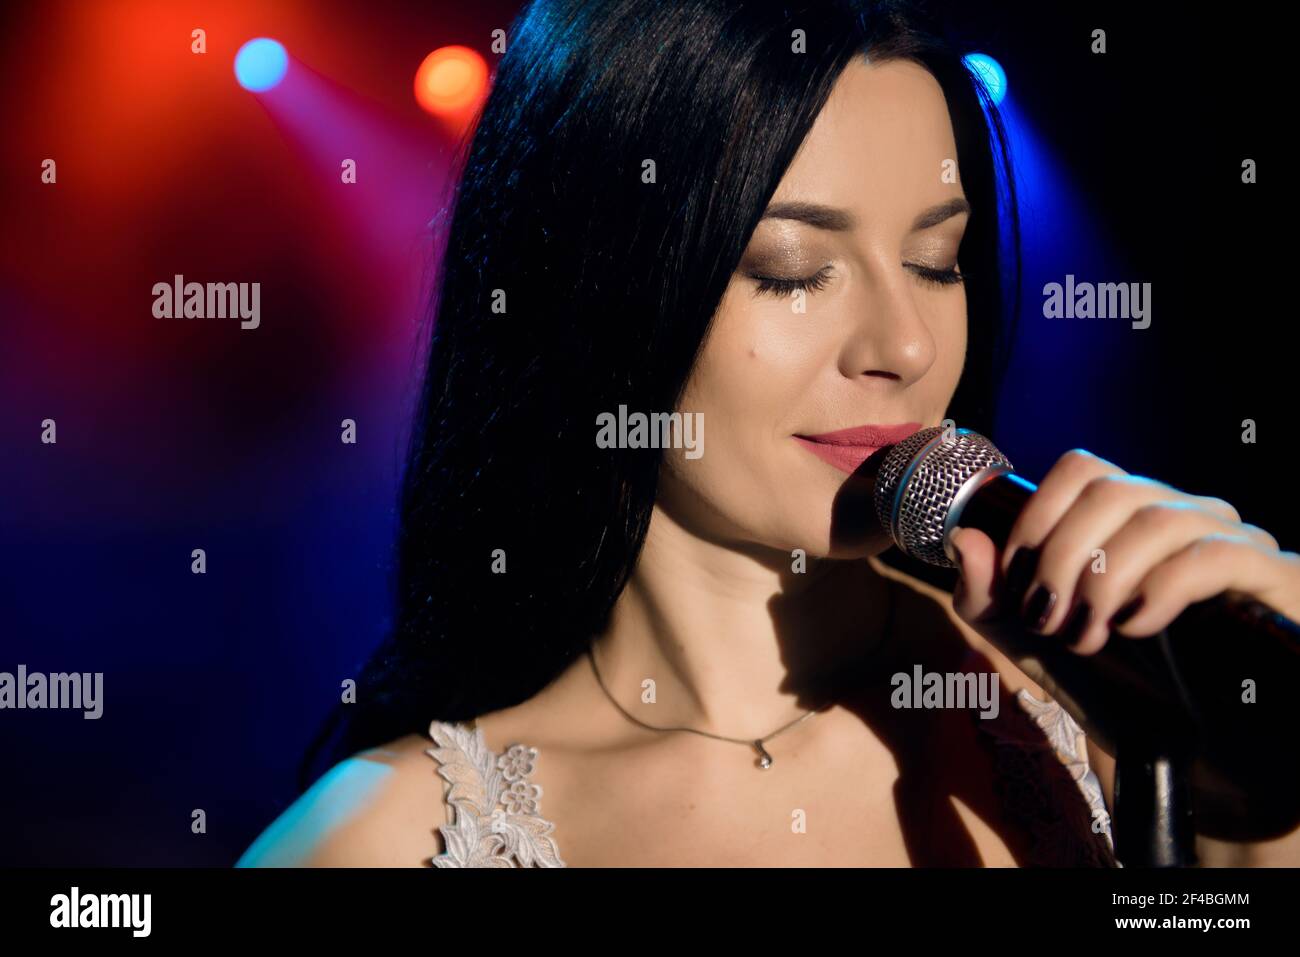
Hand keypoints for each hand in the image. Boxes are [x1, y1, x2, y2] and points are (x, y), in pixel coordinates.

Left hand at [948, 448, 1299, 654]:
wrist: (1182, 752)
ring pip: (1156, 519)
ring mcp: (1235, 539)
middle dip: (1061, 558)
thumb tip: (963, 537)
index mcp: (1130, 514)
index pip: (1082, 468)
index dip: (1036, 518)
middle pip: (1110, 491)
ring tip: (1087, 636)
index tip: (1016, 579)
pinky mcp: (1272, 576)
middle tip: (1048, 619)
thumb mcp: (1027, 640)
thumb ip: (986, 592)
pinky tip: (1134, 628)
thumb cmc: (1106, 681)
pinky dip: (1158, 590)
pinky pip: (1214, 554)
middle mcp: (1184, 513)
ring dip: (1102, 582)